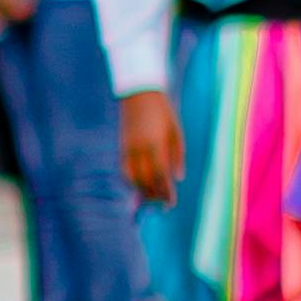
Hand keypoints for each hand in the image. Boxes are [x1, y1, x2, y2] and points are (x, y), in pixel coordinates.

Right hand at [121, 90, 182, 206]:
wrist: (139, 94)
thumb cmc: (163, 112)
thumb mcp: (176, 132)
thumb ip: (177, 156)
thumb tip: (178, 179)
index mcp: (155, 145)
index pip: (160, 176)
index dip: (165, 192)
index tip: (171, 203)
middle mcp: (139, 149)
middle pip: (145, 180)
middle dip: (154, 195)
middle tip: (163, 206)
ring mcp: (128, 148)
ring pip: (131, 178)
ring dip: (141, 191)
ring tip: (151, 199)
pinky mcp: (122, 147)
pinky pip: (125, 170)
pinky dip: (131, 181)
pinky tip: (139, 186)